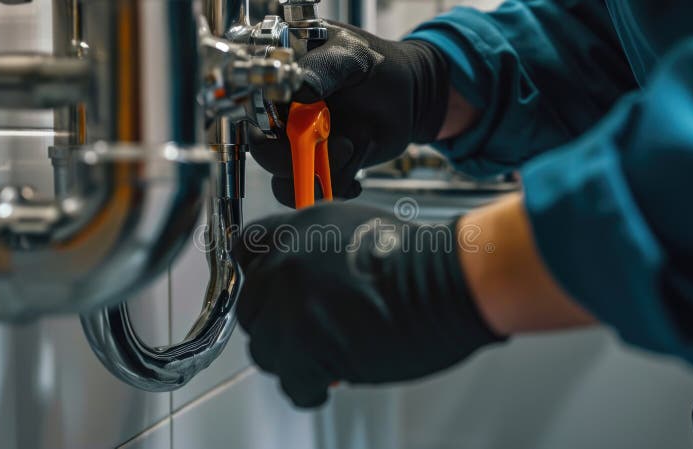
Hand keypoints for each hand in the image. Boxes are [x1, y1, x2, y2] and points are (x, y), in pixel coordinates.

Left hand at [232, 202, 502, 406]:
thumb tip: (306, 276)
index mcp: (296, 230)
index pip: (245, 251)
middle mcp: (285, 264)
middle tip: (301, 334)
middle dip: (275, 324)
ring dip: (288, 358)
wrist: (446, 280)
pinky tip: (324, 383)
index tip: (269, 294)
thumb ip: (316, 247)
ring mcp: (290, 306)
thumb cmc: (419, 257)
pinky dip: (307, 388)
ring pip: (264, 347)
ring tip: (316, 360)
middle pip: (252, 306)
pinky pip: (290, 381)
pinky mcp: (304, 347)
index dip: (259, 278)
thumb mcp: (355, 227)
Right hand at [250, 22, 449, 206]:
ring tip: (352, 151)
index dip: (266, 122)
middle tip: (340, 142)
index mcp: (279, 80)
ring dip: (318, 176)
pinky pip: (310, 192)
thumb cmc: (376, 63)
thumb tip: (300, 88)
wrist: (410, 93)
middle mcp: (280, 116)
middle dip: (295, 157)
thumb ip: (326, 67)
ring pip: (283, 178)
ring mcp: (298, 144)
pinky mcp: (317, 166)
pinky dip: (333, 191)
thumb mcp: (352, 55)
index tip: (297, 127)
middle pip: (262, 150)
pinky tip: (355, 180)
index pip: (252, 106)